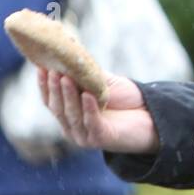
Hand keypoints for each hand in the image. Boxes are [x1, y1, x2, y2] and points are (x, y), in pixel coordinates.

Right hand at [37, 66, 159, 155]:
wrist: (152, 118)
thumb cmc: (127, 101)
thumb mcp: (104, 84)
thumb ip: (87, 75)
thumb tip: (71, 56)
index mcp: (70, 115)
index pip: (51, 101)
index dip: (44, 86)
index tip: (41, 68)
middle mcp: (73, 128)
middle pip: (58, 108)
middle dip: (54, 89)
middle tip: (52, 72)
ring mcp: (85, 135)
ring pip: (72, 115)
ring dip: (68, 96)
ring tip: (66, 79)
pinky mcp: (102, 139)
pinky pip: (92, 123)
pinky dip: (89, 109)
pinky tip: (88, 95)